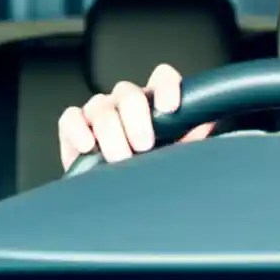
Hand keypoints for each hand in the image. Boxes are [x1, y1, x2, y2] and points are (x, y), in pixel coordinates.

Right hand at [58, 63, 215, 171]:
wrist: (117, 202)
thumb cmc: (150, 176)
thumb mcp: (175, 158)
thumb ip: (191, 137)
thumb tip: (209, 119)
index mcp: (154, 105)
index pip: (161, 78)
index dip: (166, 86)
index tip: (171, 108)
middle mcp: (126, 104)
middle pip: (128, 92)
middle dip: (136, 118)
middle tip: (144, 146)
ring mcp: (98, 114)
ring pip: (100, 106)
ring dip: (111, 133)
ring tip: (120, 159)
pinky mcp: (73, 129)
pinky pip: (70, 118)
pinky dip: (77, 129)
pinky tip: (89, 146)